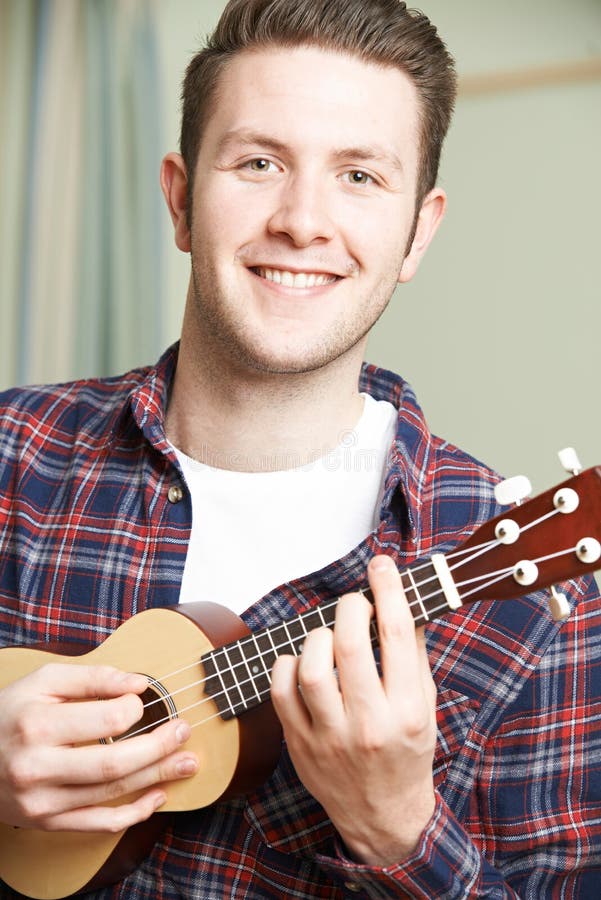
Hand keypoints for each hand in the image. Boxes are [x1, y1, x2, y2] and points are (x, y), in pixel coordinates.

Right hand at [0, 663, 197, 831]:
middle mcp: (38, 767)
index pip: (107, 721)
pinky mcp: (45, 822)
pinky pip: (96, 825)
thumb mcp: (44, 681)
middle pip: (114, 763)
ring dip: (156, 778)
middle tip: (184, 731)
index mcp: (37, 725)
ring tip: (187, 762)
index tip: (142, 701)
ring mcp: (41, 801)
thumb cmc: (10, 712)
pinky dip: (132, 815)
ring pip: (111, 793)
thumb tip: (138, 683)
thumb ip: (93, 677)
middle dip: (159, 748)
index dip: (135, 709)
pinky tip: (157, 798)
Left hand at [271, 554, 436, 865]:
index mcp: (408, 710)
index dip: (388, 590)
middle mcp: (369, 724)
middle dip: (350, 608)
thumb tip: (401, 598)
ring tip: (329, 637)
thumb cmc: (406, 751)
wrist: (383, 815)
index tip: (381, 566)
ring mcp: (330, 737)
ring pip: (311, 667)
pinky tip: (302, 661)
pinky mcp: (300, 744)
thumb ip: (413, 652)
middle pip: (350, 645)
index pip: (398, 635)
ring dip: (317, 637)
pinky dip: (287, 665)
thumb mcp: (424, 704)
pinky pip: (281, 691)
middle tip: (354, 603)